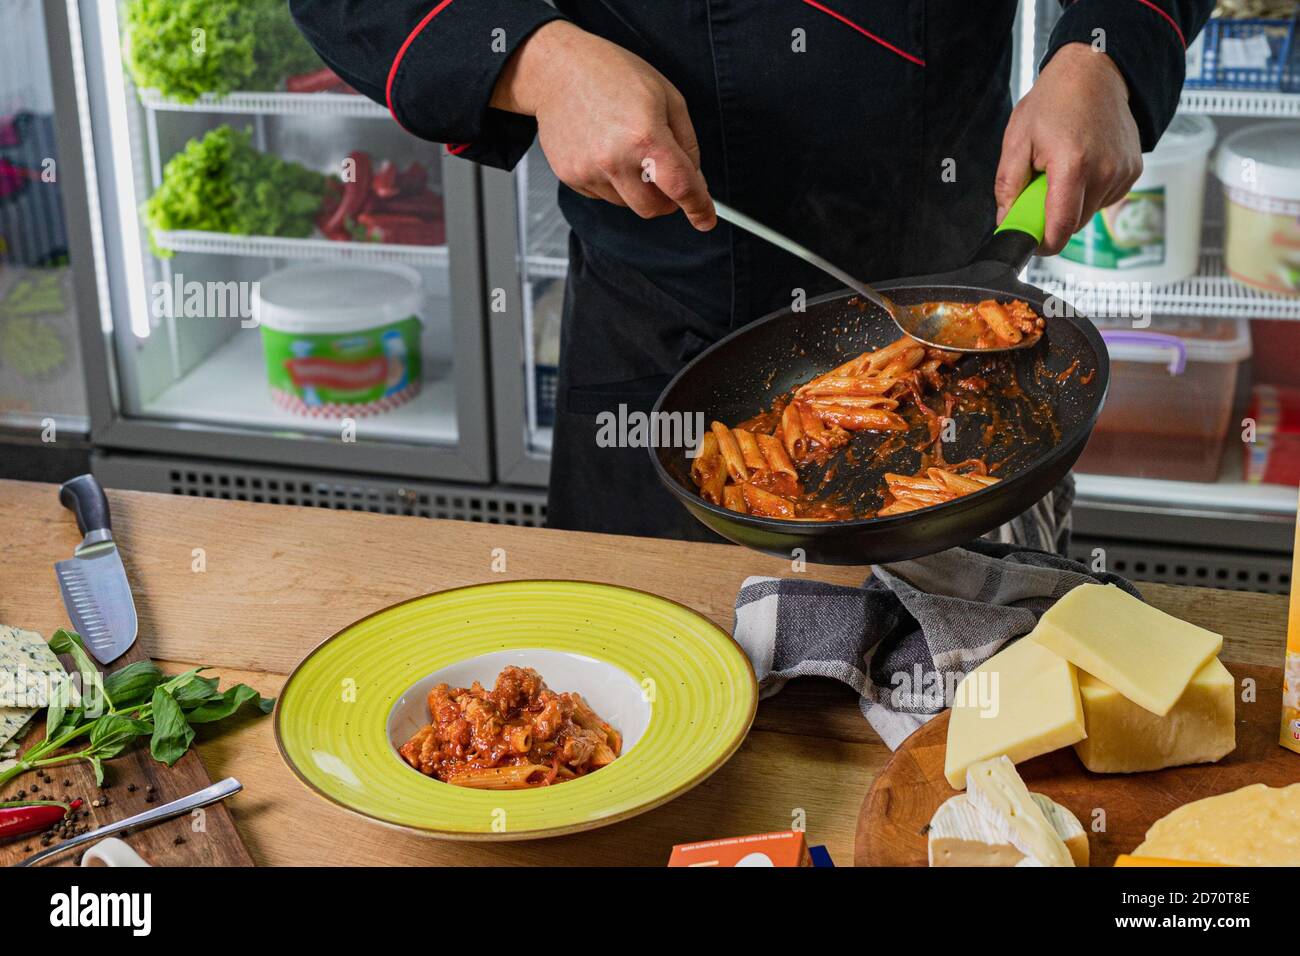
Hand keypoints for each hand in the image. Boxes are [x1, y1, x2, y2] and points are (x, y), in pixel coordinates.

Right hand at [493, 21, 715, 230]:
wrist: (557, 70)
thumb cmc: (612, 74)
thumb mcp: (667, 96)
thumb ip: (687, 143)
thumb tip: (695, 180)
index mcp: (645, 136)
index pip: (680, 187)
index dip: (699, 208)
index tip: (705, 220)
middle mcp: (615, 160)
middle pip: (653, 208)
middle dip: (666, 199)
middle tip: (666, 177)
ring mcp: (589, 171)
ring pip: (628, 204)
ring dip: (637, 188)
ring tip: (625, 148)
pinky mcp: (571, 177)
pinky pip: (604, 195)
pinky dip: (612, 182)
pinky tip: (604, 150)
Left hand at [995, 43, 1142, 254]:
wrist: (1096, 70)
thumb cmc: (1055, 99)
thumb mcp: (1017, 138)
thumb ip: (1008, 185)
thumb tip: (1006, 220)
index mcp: (1073, 165)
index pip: (1061, 228)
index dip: (1043, 243)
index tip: (1030, 241)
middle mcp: (1104, 172)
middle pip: (1074, 224)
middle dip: (1053, 217)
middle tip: (1041, 189)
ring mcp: (1123, 172)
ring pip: (1089, 213)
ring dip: (1071, 203)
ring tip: (1063, 170)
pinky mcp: (1133, 170)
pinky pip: (1105, 199)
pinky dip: (1089, 192)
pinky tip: (1084, 165)